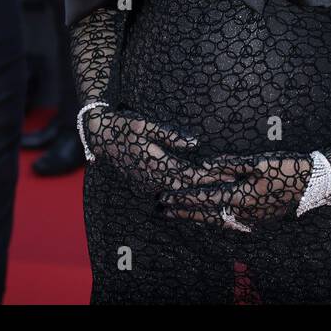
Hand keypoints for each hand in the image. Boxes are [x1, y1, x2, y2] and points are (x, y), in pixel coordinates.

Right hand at [86, 107, 237, 195]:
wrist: (100, 138)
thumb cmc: (125, 126)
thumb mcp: (146, 125)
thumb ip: (170, 136)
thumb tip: (195, 144)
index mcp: (156, 164)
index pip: (189, 174)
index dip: (209, 177)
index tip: (227, 177)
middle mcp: (153, 179)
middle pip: (186, 190)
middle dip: (207, 193)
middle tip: (230, 196)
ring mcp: (147, 185)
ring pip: (177, 196)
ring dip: (196, 200)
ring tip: (218, 205)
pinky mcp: (144, 186)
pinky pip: (167, 196)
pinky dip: (182, 200)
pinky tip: (195, 205)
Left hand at [159, 151, 313, 229]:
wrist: (316, 183)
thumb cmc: (288, 167)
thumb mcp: (258, 161)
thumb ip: (229, 164)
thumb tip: (203, 165)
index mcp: (242, 196)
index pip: (204, 198)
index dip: (182, 197)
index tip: (163, 197)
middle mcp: (244, 212)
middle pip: (206, 214)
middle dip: (183, 211)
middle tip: (162, 210)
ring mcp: (253, 218)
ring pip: (217, 220)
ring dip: (196, 217)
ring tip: (178, 215)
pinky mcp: (260, 218)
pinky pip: (231, 221)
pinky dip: (214, 219)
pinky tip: (208, 217)